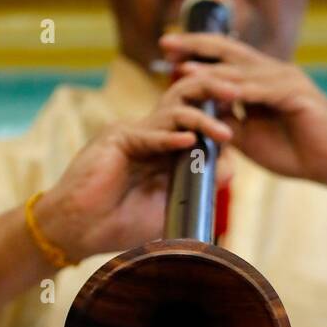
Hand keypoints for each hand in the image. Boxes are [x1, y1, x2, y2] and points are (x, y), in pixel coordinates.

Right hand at [34, 71, 239, 260]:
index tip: (248, 116)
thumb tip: (232, 166)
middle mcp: (149, 133)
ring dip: (202, 121)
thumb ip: (200, 185)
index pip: (196, 120)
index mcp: (162, 147)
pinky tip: (189, 142)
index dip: (221, 115)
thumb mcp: (171, 206)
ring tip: (226, 135)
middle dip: (215, 94)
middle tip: (242, 96)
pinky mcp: (116, 140)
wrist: (78, 231)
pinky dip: (169, 139)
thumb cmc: (120, 224)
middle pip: (186, 102)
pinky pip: (148, 134)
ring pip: (172, 113)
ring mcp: (132, 133)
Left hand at [159, 32, 326, 191]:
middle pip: (229, 52)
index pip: (225, 58)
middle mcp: (274, 72)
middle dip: (195, 45)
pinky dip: (240, 90)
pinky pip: (263, 91)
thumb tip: (199, 116)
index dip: (196, 52)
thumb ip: (228, 121)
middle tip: (165, 41)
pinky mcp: (297, 96)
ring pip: (241, 70)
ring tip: (183, 67)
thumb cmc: (298, 152)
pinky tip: (218, 91)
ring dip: (211, 68)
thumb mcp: (251, 137)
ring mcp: (287, 81)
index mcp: (263, 79)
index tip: (166, 50)